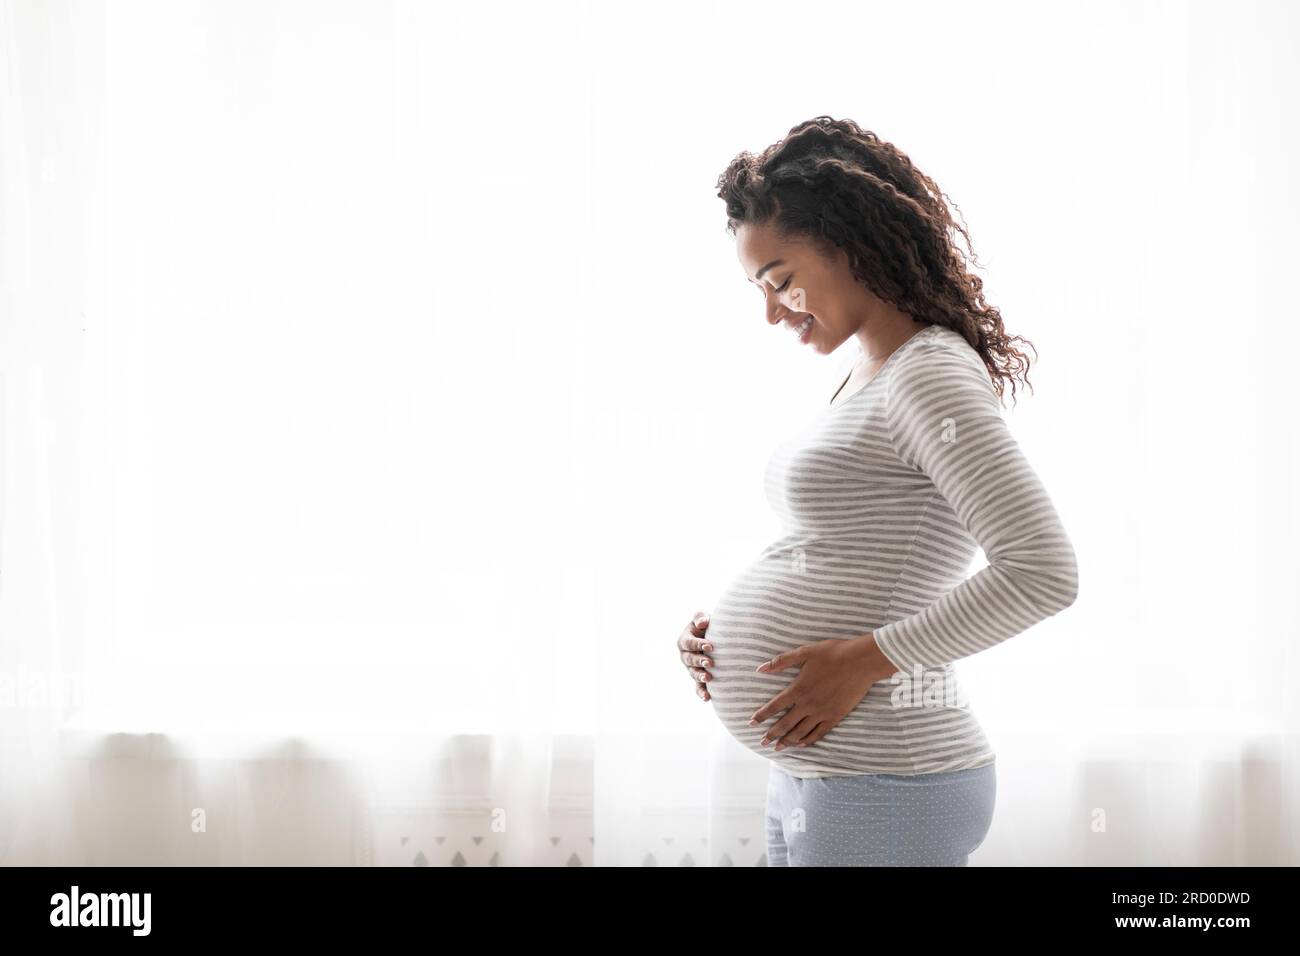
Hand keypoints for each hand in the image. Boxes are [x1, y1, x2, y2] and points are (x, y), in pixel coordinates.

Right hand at [677, 611, 713, 701]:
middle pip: (690, 660)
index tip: (710, 646)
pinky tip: (707, 698)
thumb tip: (703, 622)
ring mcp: (691, 668)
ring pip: (693, 673)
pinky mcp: (699, 678)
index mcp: (684, 641)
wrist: (715, 637)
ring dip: (700, 677)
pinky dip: (701, 692)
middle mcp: (685, 656)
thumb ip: (700, 616)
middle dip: (699, 661)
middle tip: (710, 662)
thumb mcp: (702, 617)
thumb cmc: (707, 625)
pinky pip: (698, 687)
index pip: (689, 643)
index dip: (698, 644)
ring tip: (708, 678)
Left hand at [748, 634, 895, 750]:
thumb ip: (781, 661)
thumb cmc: (832, 653)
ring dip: (787, 741)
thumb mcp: (804, 652)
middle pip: (785, 724)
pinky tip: (801, 744)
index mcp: (798, 689)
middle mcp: (808, 704)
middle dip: (772, 734)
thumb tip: (760, 668)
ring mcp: (822, 712)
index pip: (774, 706)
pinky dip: (808, 740)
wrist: (861, 661)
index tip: (751, 723)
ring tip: (778, 748)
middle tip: (762, 742)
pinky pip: (819, 733)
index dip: (761, 716)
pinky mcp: (836, 716)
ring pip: (801, 732)